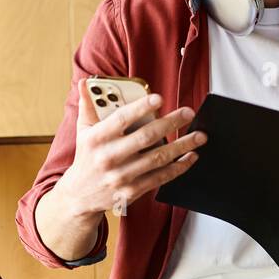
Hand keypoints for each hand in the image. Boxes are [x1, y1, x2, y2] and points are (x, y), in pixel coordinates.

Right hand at [56, 82, 204, 220]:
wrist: (79, 196)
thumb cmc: (86, 157)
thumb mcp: (83, 131)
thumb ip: (88, 106)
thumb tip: (84, 83)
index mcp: (96, 138)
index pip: (121, 119)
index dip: (140, 108)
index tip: (159, 99)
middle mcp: (109, 157)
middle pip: (145, 137)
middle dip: (170, 123)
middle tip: (188, 113)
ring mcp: (121, 176)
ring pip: (158, 158)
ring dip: (182, 146)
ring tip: (199, 136)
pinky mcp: (132, 191)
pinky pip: (160, 177)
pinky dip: (178, 167)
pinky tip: (190, 157)